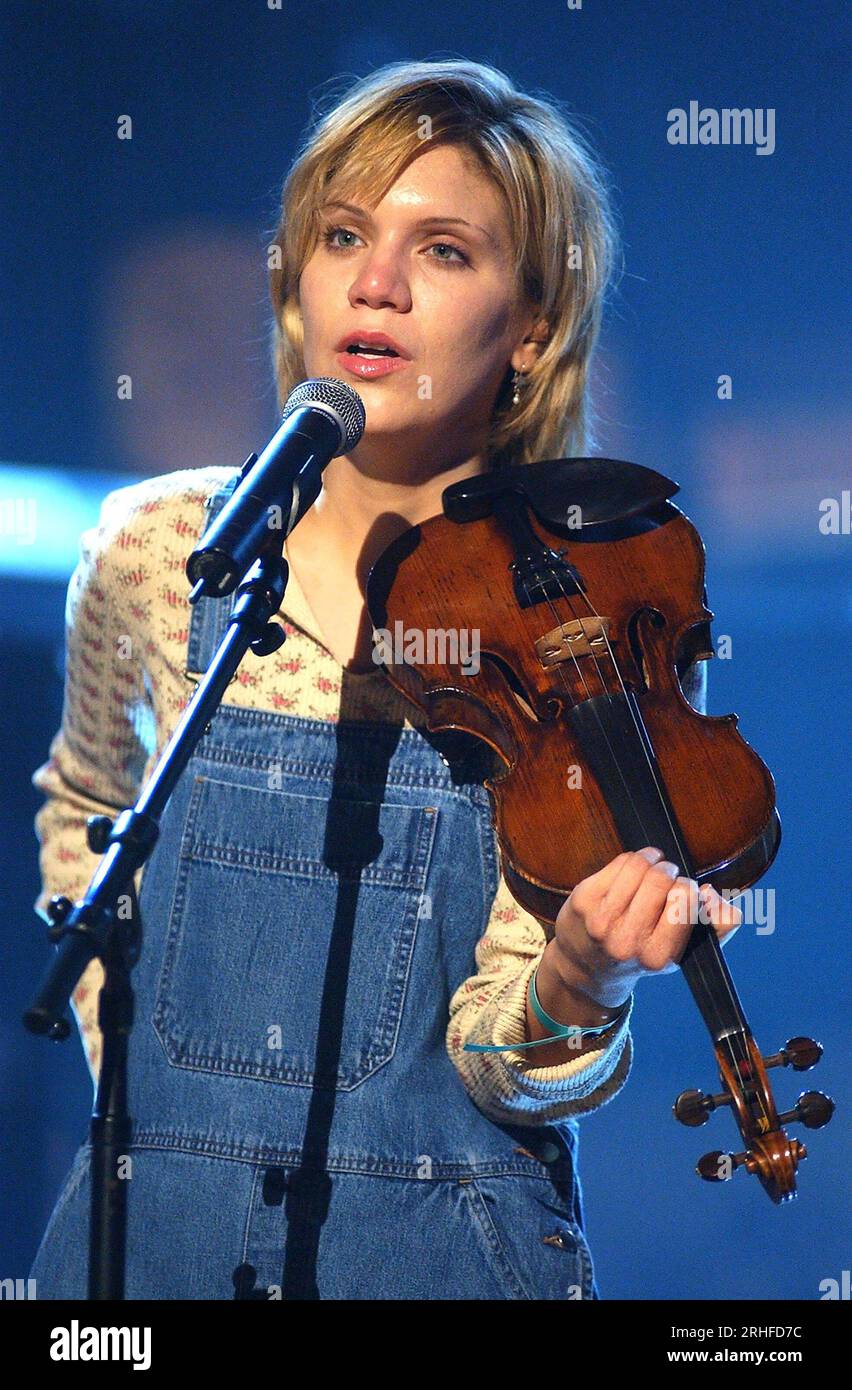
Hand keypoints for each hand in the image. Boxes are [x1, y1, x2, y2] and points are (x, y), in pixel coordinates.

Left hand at [551, 846, 742, 1008]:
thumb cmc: (645, 952)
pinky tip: (630, 873)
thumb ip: (719, 924)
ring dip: (650, 861)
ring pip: (639, 864)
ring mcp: (602, 919)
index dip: (688, 888)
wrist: (588, 967)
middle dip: (668, 872)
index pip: (686, 896)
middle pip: (662, 877)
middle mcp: (627, 940)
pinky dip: (630, 861)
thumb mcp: (688, 951)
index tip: (682, 894)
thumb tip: (712, 892)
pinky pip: (619, 861)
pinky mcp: (584, 899)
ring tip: (649, 873)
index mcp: (659, 955)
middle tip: (664, 882)